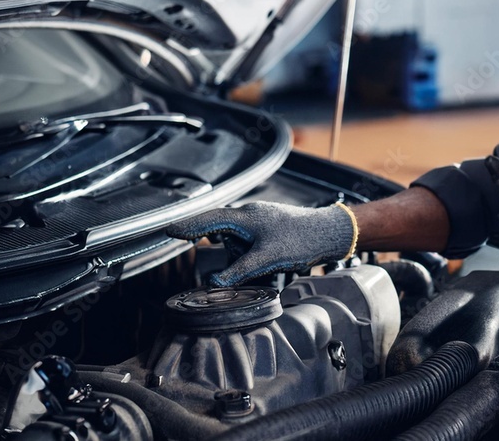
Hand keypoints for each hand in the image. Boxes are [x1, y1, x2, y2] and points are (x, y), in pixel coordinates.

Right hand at [166, 201, 355, 285]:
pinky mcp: (270, 229)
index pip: (207, 221)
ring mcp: (261, 221)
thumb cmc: (301, 239)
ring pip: (238, 241)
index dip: (187, 227)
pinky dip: (254, 256)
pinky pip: (251, 243)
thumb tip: (215, 284)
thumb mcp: (266, 259)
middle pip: (221, 232)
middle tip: (236, 259)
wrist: (331, 232)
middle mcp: (250, 215)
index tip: (168, 230)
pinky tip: (270, 262)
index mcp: (244, 217)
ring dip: (243, 256)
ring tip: (269, 262)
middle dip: (224, 249)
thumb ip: (238, 272)